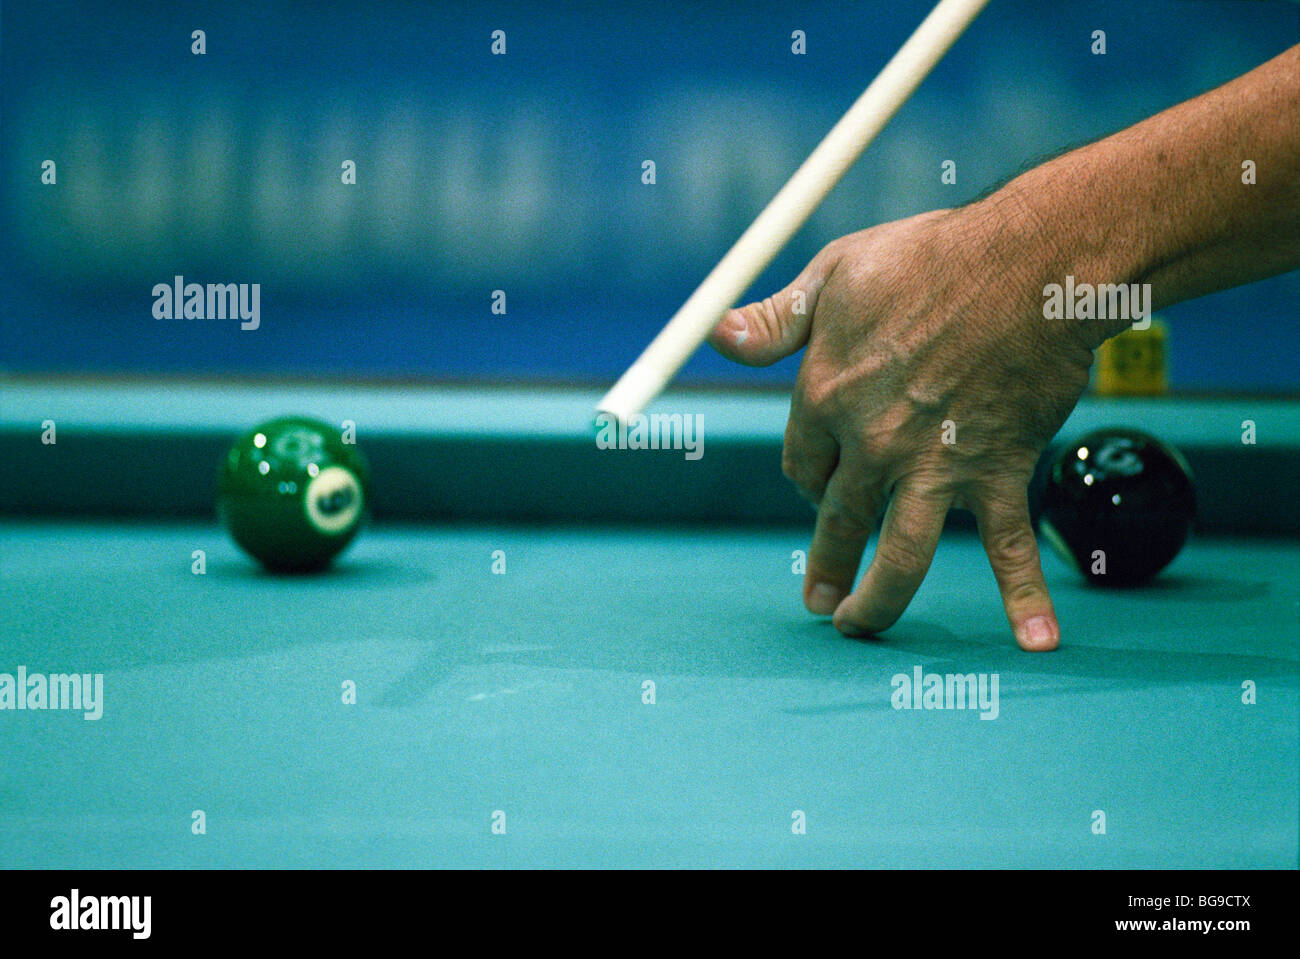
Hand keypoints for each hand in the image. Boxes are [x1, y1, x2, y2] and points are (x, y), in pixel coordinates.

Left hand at [709, 206, 1093, 649]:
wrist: (1030, 261)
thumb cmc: (932, 256)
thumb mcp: (837, 274)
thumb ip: (778, 320)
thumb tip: (718, 336)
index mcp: (826, 396)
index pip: (802, 464)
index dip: (809, 480)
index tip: (821, 487)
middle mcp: (872, 443)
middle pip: (836, 521)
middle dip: (825, 565)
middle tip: (819, 600)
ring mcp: (934, 466)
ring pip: (897, 556)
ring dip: (876, 603)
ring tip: (858, 628)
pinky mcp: (996, 471)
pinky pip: (1010, 546)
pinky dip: (1027, 598)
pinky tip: (1036, 642)